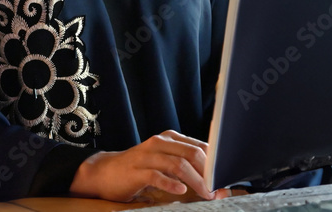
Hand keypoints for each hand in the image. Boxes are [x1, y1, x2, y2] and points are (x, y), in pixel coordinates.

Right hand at [70, 130, 222, 201]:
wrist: (105, 172)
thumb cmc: (140, 169)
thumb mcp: (164, 162)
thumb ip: (186, 166)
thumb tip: (213, 181)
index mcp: (170, 138)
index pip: (200, 147)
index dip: (215, 164)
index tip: (226, 180)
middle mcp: (160, 142)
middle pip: (192, 154)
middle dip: (209, 174)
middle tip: (218, 191)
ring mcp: (148, 155)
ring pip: (178, 164)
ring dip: (196, 181)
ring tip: (206, 194)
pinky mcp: (136, 170)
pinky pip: (156, 175)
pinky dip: (170, 183)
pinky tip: (180, 190)